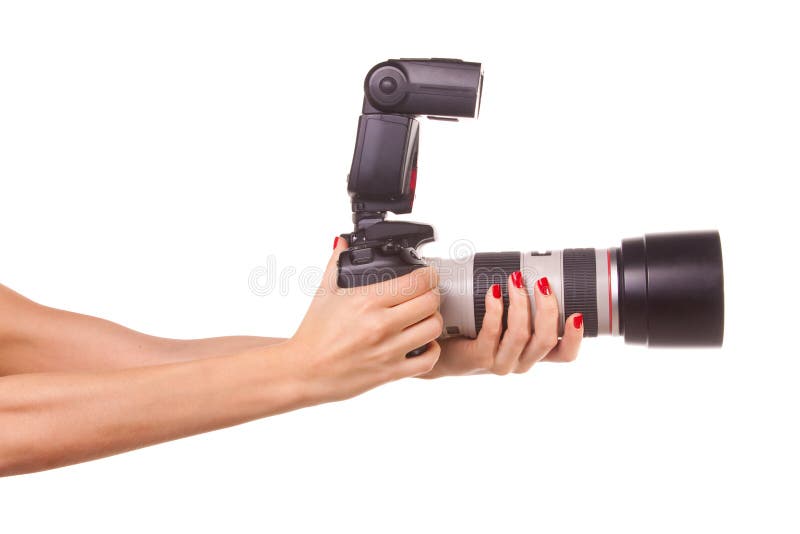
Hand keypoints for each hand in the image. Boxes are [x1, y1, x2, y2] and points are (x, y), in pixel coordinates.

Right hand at [288, 237, 442, 401]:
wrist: (304, 371)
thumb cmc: (313, 333)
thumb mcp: (324, 292)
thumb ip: (336, 263)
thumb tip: (341, 242)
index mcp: (367, 300)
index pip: (418, 281)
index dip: (428, 275)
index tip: (426, 275)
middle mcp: (380, 324)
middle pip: (431, 302)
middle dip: (433, 295)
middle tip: (426, 295)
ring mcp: (387, 350)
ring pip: (433, 328)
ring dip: (433, 320)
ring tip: (423, 318)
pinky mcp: (390, 372)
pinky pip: (428, 360)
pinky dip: (431, 349)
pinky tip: (422, 343)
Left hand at [420, 272, 583, 377]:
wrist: (440, 349)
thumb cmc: (475, 331)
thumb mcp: (505, 321)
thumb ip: (522, 305)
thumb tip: (533, 268)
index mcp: (533, 354)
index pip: (565, 355)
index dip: (575, 337)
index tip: (577, 313)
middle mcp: (521, 362)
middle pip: (545, 340)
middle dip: (547, 308)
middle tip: (542, 283)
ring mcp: (500, 362)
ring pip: (521, 335)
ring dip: (521, 303)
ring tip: (516, 280)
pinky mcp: (479, 357)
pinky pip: (492, 331)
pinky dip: (496, 308)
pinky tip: (494, 292)